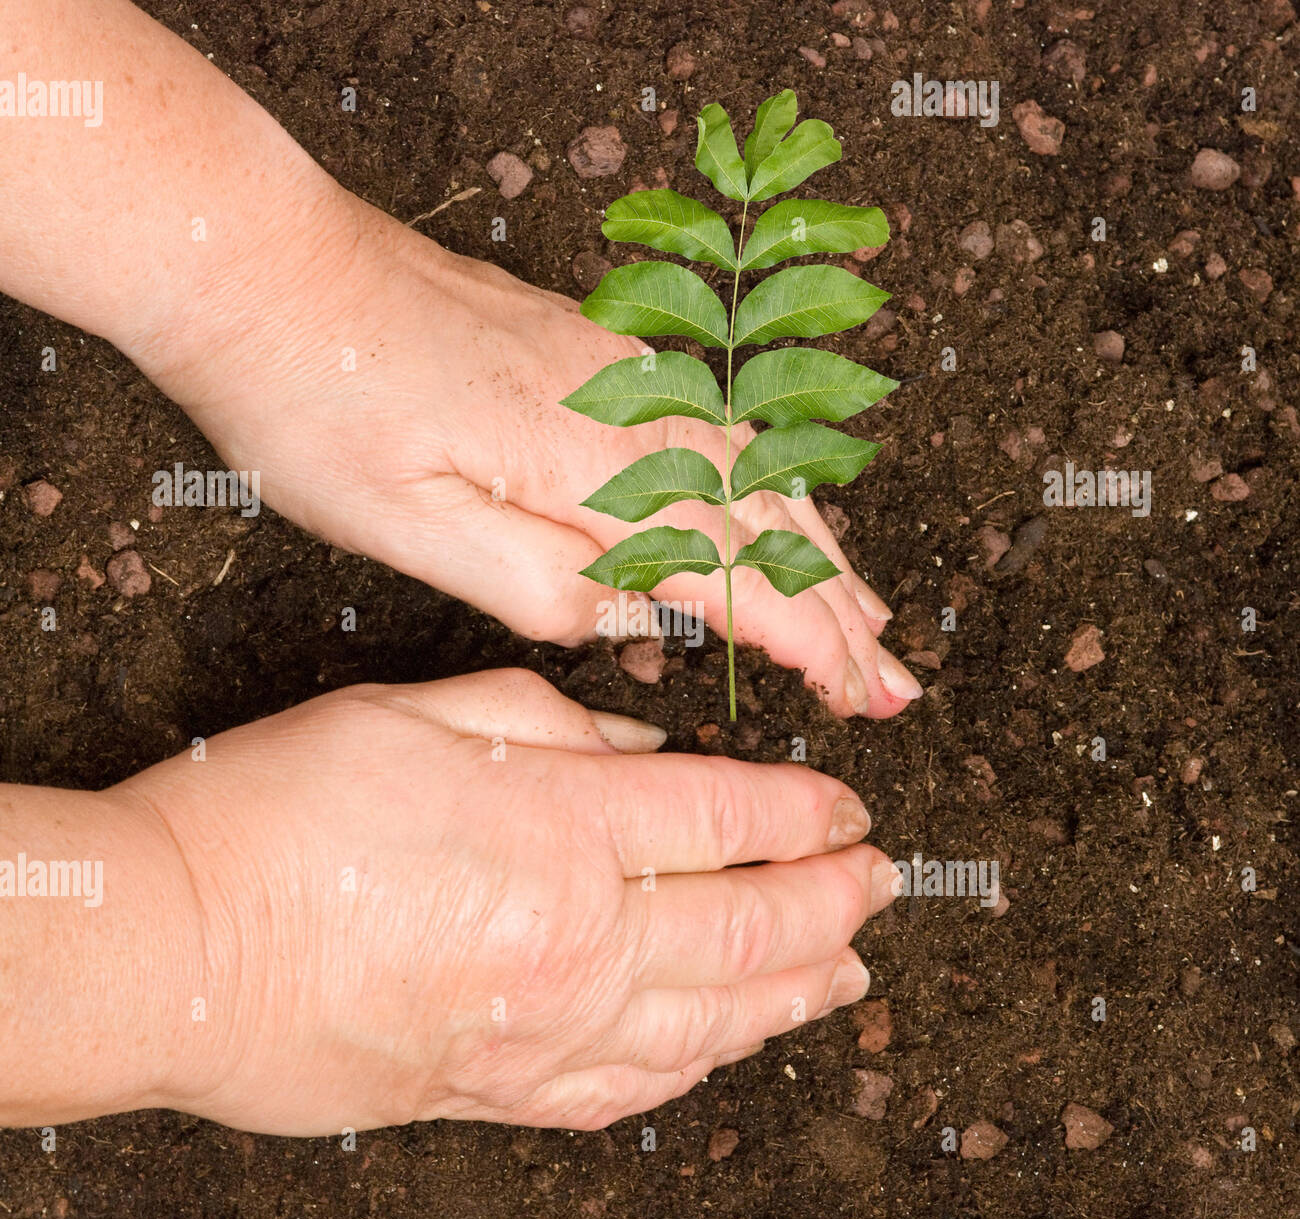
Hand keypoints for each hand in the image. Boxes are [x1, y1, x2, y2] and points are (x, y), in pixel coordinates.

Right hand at [119, 670, 897, 1133]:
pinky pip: (637, 1088)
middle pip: (754, 925)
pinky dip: (707, 1061)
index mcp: (561, 828)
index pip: (732, 817)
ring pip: (719, 1019)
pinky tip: (737, 1041)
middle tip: (882, 883)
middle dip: (836, 901)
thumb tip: (644, 750)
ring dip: (799, 990)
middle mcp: (578, 939)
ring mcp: (547, 1031)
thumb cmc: (280, 815)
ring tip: (849, 968)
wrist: (173, 948)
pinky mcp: (502, 1091)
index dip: (809, 812)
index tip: (850, 809)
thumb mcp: (422, 713)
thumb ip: (554, 724)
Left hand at [138, 189, 922, 718]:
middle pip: (766, 521)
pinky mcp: (597, 352)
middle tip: (894, 678)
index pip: (730, 568)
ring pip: (756, 473)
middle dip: (839, 609)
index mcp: (585, 462)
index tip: (857, 693)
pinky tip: (786, 514)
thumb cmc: (318, 398)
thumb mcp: (408, 526)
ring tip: (870, 613)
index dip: (802, 639)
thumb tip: (628, 619)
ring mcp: (619, 371)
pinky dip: (772, 487)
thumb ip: (535, 585)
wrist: (269, 265)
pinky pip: (719, 430)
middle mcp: (626, 407)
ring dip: (822, 551)